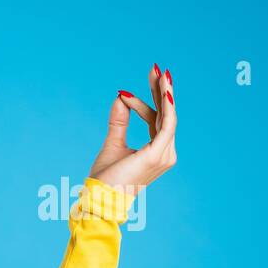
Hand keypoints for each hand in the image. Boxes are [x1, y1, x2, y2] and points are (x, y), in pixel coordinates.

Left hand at [87, 63, 176, 193]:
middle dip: (161, 90)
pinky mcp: (156, 154)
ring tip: (161, 73)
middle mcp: (165, 152)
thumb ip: (119, 121)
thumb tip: (121, 96)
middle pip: (166, 114)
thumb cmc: (106, 178)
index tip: (125, 94)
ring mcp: (163, 154)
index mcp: (156, 150)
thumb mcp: (113, 143)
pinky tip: (164, 92)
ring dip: (164, 93)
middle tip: (157, 68)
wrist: (100, 199)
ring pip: (167, 116)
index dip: (144, 104)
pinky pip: (165, 125)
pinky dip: (165, 107)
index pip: (156, 120)